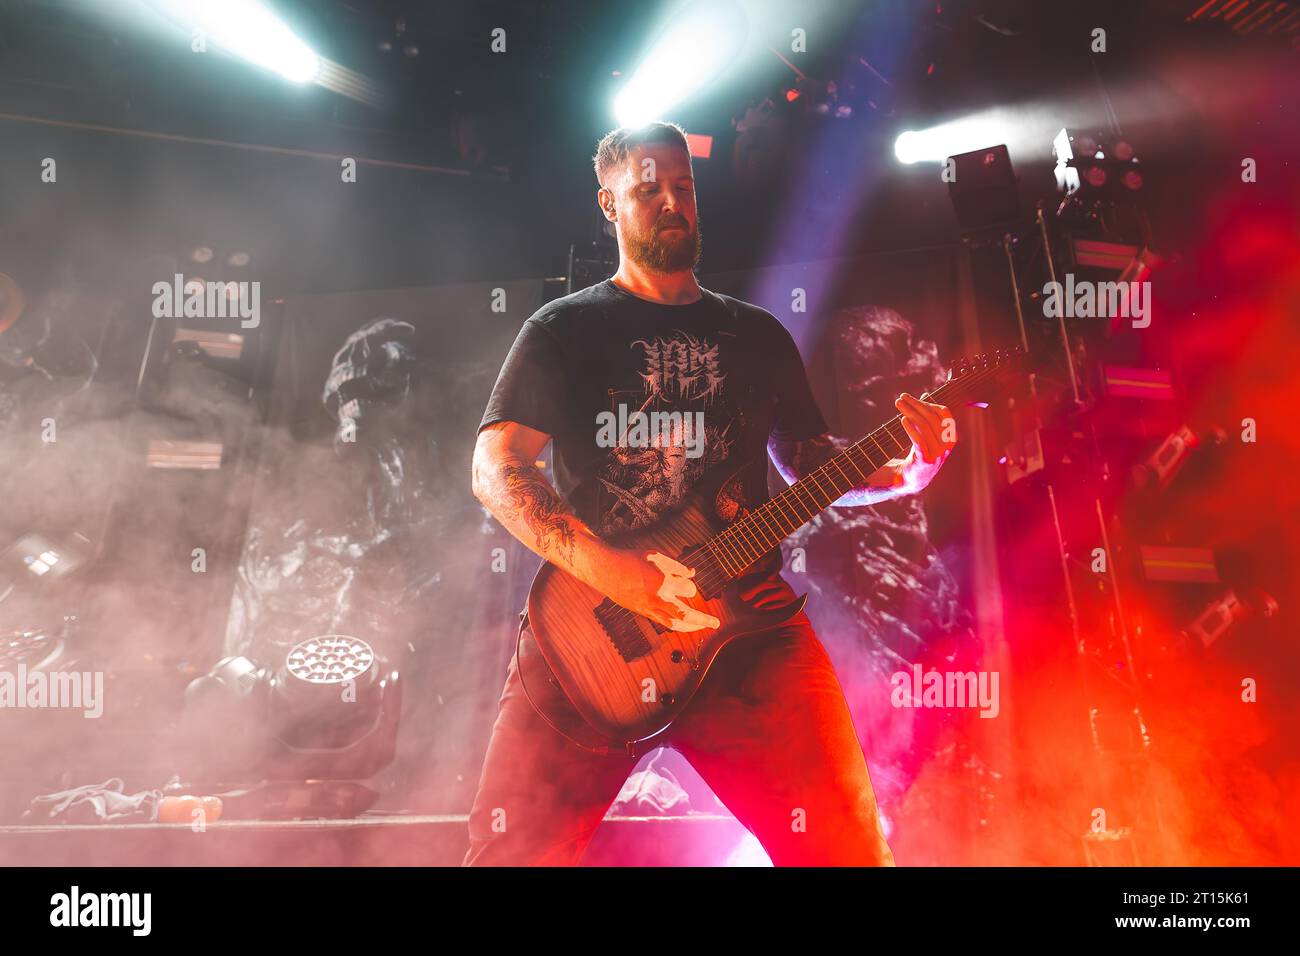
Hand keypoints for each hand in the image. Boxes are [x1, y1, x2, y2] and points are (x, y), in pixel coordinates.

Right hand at [601, 549, 720, 632]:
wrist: (606, 570)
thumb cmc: (631, 559)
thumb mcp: (656, 556)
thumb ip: (676, 566)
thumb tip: (692, 573)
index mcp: (663, 582)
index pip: (689, 589)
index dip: (692, 585)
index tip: (689, 580)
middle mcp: (658, 599)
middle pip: (686, 615)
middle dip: (703, 620)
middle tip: (716, 623)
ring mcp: (649, 608)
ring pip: (674, 624)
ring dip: (690, 627)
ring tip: (702, 627)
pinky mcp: (642, 612)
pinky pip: (662, 622)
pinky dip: (675, 624)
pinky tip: (681, 622)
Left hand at [867, 392, 956, 495]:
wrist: (915, 477)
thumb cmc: (922, 452)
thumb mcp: (928, 434)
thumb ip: (928, 416)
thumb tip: (926, 394)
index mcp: (951, 436)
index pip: (943, 413)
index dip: (927, 402)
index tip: (911, 398)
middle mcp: (948, 445)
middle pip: (931, 418)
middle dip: (916, 405)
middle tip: (901, 397)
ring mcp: (938, 453)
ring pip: (924, 426)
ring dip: (910, 412)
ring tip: (898, 405)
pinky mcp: (926, 460)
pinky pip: (919, 440)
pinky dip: (911, 428)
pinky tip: (902, 419)